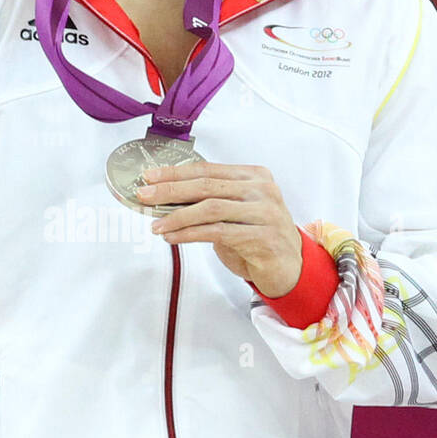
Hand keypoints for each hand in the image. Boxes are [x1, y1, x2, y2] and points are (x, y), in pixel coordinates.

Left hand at [136, 160, 302, 296]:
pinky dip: (190, 234)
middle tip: (145, 196)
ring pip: (211, 208)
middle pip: (207, 185)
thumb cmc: (258, 238)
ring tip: (156, 225)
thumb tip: (166, 198)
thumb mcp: (235, 212)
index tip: (150, 176)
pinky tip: (173, 238)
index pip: (208, 169)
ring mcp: (264, 212)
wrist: (290, 267)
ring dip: (177, 216)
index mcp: (254, 176)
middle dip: (171, 190)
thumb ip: (210, 200)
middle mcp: (262, 190)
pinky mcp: (261, 236)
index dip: (176, 172)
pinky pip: (217, 232)